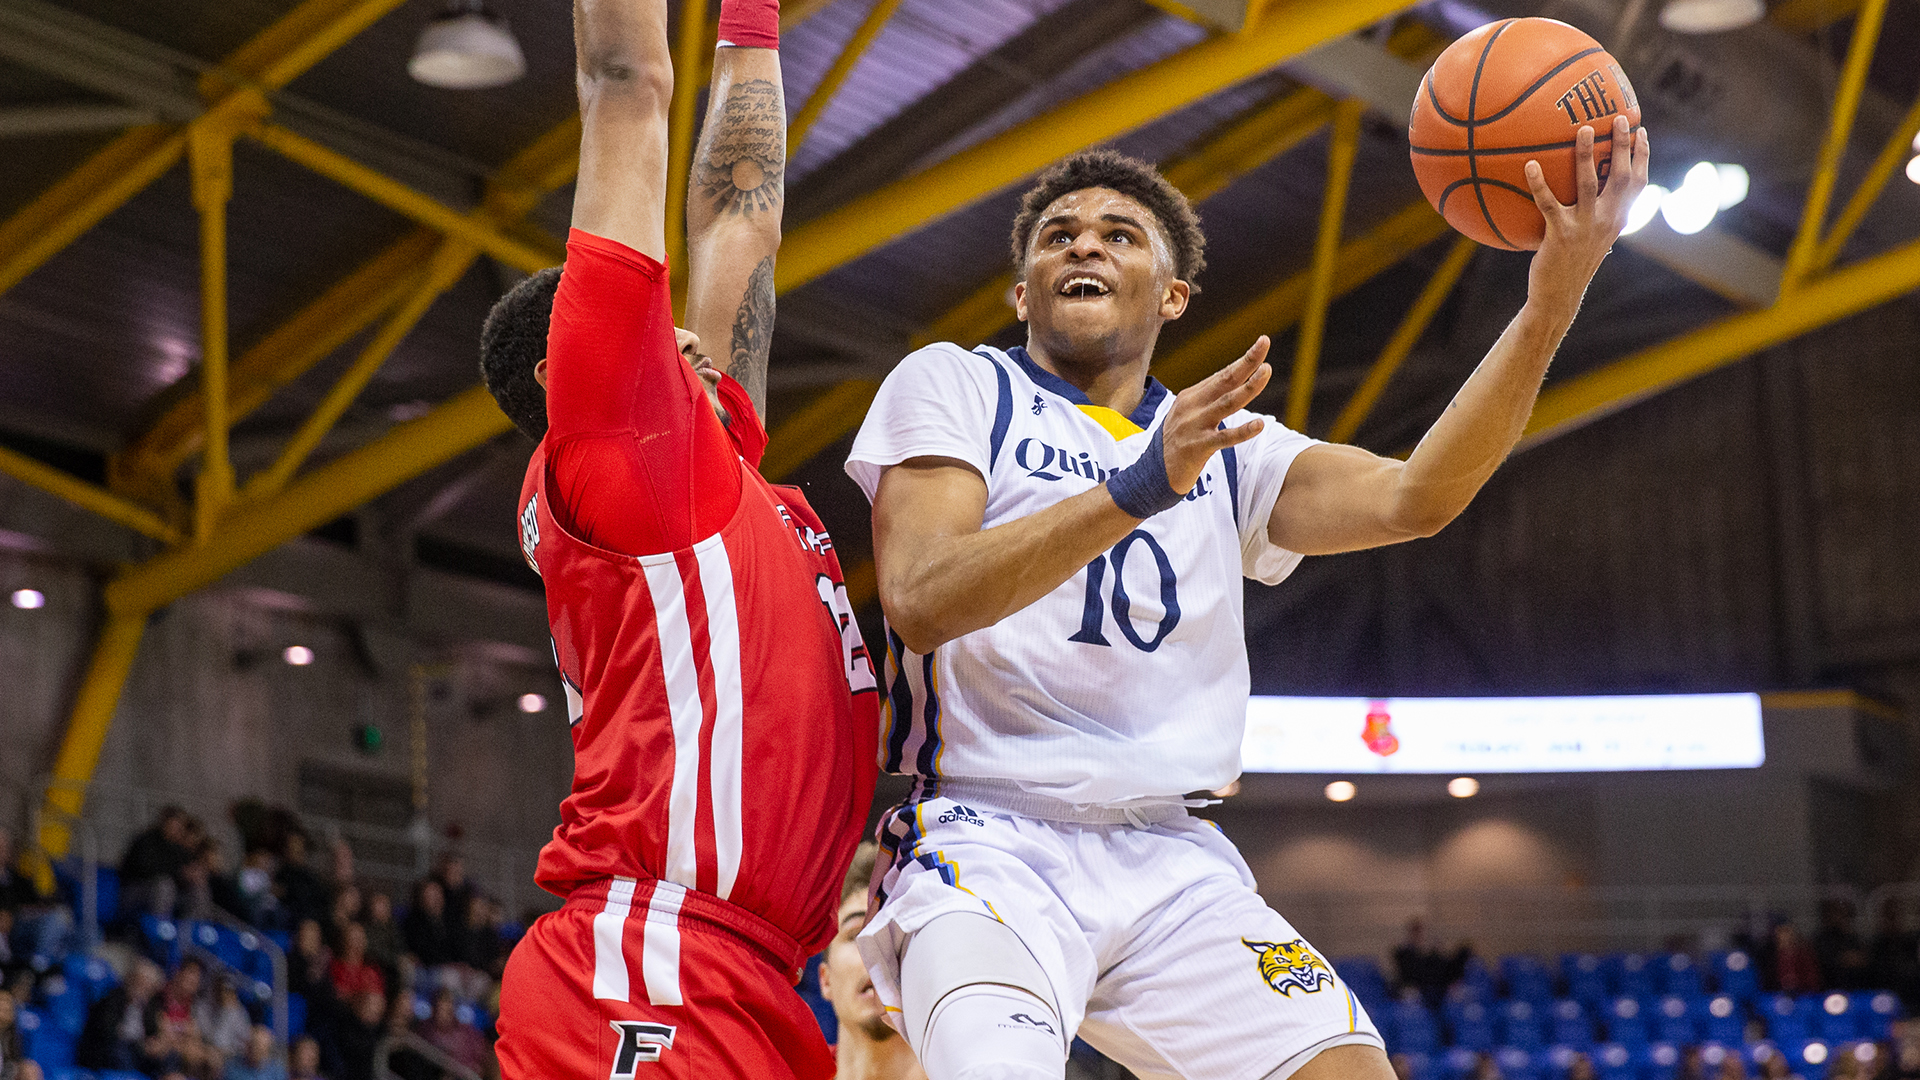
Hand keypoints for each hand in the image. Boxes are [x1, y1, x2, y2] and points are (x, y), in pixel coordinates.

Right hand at [1162, 336, 1272, 492]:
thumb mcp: (1188, 415)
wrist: (1153, 473)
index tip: (1262, 342)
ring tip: (1266, 371)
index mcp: (1191, 396)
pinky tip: (1260, 424)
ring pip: (1227, 402)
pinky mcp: (1198, 447)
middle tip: (1264, 343)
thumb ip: (1209, 400)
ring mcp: (1194, 426)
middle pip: (1225, 380)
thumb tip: (1233, 383)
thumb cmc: (1177, 442)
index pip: (1223, 375)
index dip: (1244, 359)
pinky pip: (1225, 438)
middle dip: (1247, 361)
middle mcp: (1192, 406)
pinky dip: (1243, 431)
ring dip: (1249, 387)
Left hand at [1523, 116, 1649, 317]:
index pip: (1639, 183)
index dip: (1642, 156)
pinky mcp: (1560, 235)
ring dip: (1586, 155)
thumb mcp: (1590, 238)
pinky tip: (1529, 165)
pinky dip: (1539, 183)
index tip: (1642, 129)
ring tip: (1583, 129)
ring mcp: (1585, 227)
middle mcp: (1608, 220)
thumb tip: (1585, 191)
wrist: (1558, 296)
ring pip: (1589, 184)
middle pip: (1622, 176)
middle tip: (1618, 117)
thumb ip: (1594, 214)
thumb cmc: (1570, 264)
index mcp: (1618, 219)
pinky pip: (1548, 203)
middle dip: (1623, 145)